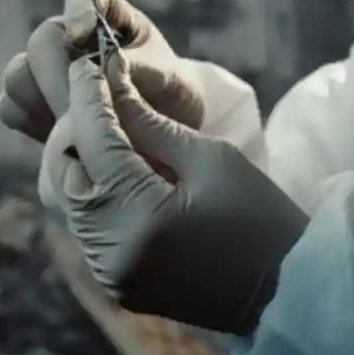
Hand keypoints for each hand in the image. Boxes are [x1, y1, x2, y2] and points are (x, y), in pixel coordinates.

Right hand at [0, 0, 205, 142]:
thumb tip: (112, 66)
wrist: (164, 137)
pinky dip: (31, 123)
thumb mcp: (172, 81)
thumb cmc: (172, 97)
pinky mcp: (33, 107)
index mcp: (109, 16)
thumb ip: (147, 70)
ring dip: (43, 102)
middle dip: (60, 78)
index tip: (80, 36)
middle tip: (80, 108)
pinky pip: (10, 108)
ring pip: (18, 75)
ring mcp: (47, 72)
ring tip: (75, 128)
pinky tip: (62, 141)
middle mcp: (70, 38)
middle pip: (43, 42)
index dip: (78, 9)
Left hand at [48, 51, 308, 334]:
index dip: (88, 95)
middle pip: (67, 173)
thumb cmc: (260, 216)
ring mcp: (110, 273)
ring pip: (72, 200)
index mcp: (139, 217)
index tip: (88, 63)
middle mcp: (112, 251)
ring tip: (115, 132)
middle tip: (102, 98)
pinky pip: (89, 229)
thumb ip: (150, 121)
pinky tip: (124, 173)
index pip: (94, 140)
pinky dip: (98, 195)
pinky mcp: (116, 284)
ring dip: (87, 162)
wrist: (286, 292)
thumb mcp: (210, 157)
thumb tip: (111, 80)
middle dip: (80, 131)